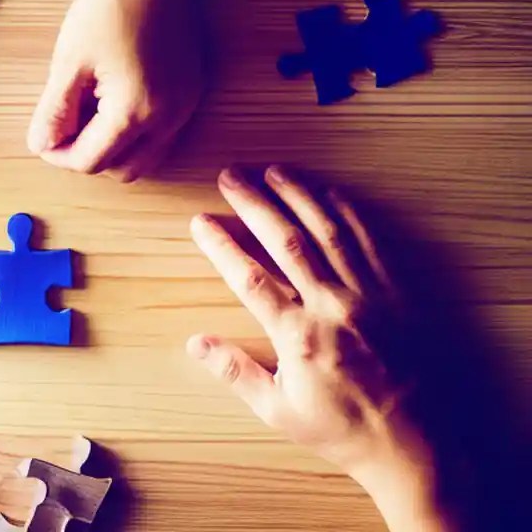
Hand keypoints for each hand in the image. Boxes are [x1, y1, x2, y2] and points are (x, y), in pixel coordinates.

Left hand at [27, 0, 202, 181]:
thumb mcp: (69, 61)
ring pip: (145, 157)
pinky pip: (160, 135)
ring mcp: (185, 108)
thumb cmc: (111, 5)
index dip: (58, 154)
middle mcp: (168, 119)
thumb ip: (55, 111)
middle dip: (88, 156)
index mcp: (135, 112)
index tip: (42, 132)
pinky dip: (133, 133)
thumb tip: (41, 145)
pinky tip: (110, 99)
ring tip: (87, 111)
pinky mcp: (191, 94)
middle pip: (121, 170)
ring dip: (113, 149)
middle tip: (64, 124)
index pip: (90, 162)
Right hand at [188, 166, 453, 530]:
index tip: (200, 221)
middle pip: (285, 240)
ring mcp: (368, 294)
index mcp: (297, 335)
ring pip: (327, 231)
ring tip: (273, 171)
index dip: (221, 245)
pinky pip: (371, 241)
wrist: (419, 442)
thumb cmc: (345, 429)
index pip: (249, 278)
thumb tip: (195, 344)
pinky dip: (347, 212)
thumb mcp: (280, 411)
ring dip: (298, 196)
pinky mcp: (397, 291)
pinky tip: (328, 194)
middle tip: (230, 177)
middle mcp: (331, 305)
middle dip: (254, 204)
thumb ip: (236, 372)